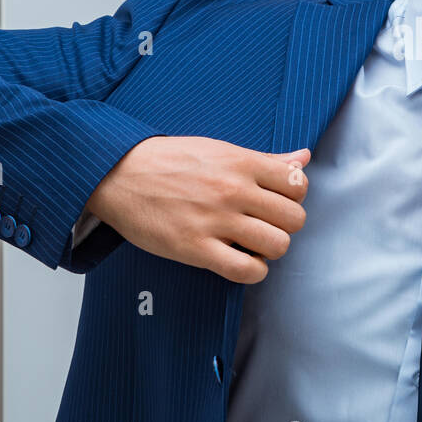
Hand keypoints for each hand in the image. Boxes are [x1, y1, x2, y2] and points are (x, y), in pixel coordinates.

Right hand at [84, 136, 309, 283]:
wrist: (118, 173)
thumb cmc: (171, 161)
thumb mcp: (220, 150)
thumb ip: (265, 159)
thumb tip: (303, 158)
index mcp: (242, 163)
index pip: (299, 184)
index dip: (294, 197)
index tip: (276, 202)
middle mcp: (233, 190)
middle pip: (294, 219)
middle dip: (285, 227)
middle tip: (264, 226)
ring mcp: (215, 220)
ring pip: (277, 245)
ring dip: (270, 250)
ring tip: (252, 245)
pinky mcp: (195, 248)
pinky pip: (246, 271)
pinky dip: (252, 271)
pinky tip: (239, 261)